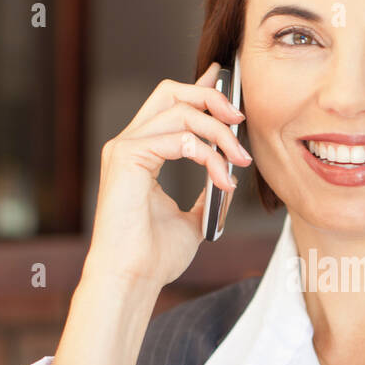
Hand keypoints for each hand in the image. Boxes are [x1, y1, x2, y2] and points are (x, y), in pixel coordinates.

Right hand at [83, 62, 252, 290]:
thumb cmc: (154, 256)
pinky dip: (208, 156)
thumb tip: (227, 179)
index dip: (201, 87)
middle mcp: (129, 144)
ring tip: (239, 162)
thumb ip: (206, 194)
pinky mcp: (126, 157)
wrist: (133, 279)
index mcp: (141, 152)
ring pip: (180, 112)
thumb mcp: (192, 220)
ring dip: (219, 134)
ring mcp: (124, 148)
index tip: (230, 86)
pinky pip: (179, 139)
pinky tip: (222, 180)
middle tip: (240, 120)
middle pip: (171, 91)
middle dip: (211, 97)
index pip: (171, 103)